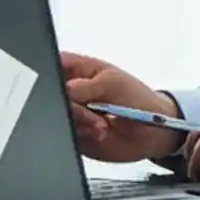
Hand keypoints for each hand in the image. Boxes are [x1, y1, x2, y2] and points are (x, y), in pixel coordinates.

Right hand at [60, 51, 183, 161]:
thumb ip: (86, 86)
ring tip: (102, 124)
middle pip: (47, 94)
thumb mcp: (113, 84)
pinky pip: (63, 135)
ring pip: (54, 116)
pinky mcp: (71, 133)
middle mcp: (68, 91)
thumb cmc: (138, 98)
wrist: (152, 132)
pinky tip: (99, 133)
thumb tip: (63, 89)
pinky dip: (80, 135)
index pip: (51, 64)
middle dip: (66, 103)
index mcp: (77, 69)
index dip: (48, 73)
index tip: (61, 85)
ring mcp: (68, 113)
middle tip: (87, 109)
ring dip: (78, 121)